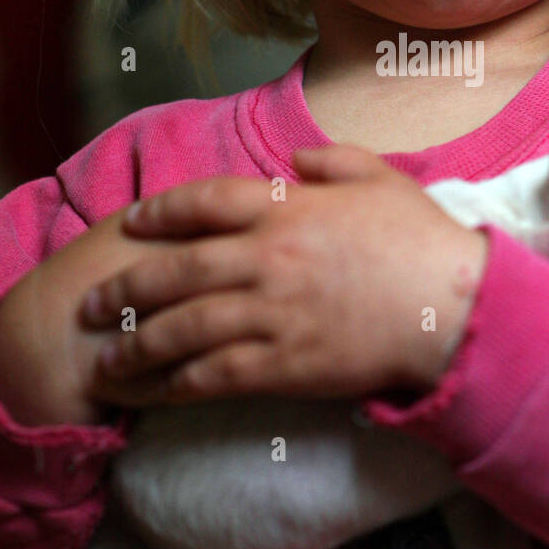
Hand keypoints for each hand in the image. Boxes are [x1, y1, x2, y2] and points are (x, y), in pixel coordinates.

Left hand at [81, 145, 490, 406]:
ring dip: (138, 345)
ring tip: (108, 359)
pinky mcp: (288, 364)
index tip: (132, 223)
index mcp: (287, 207)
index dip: (160, 212)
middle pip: (177, 270)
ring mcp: (274, 313)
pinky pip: (219, 374)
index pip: (203, 202)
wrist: (456, 307)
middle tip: (91, 305)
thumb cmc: (423, 240)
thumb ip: (333, 159)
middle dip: (126, 288)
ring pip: (185, 328)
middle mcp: (269, 257)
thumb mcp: (383, 177)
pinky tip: (161, 390)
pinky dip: (182, 383)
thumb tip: (293, 158)